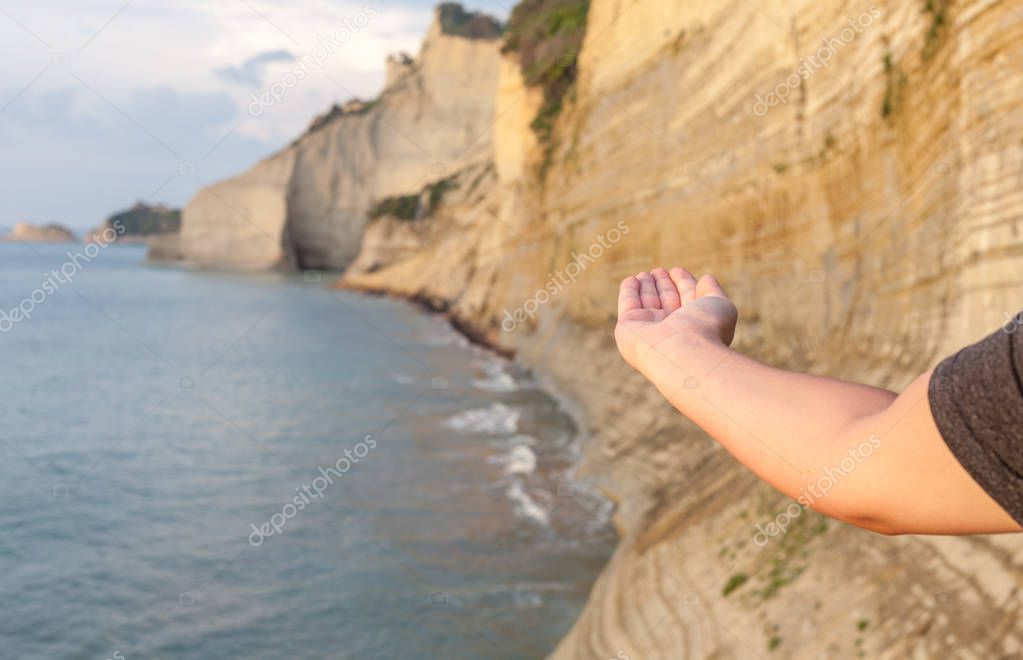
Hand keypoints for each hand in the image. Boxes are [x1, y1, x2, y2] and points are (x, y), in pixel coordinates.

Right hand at [614, 268, 737, 371]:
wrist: (684, 353)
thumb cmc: (706, 329)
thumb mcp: (720, 305)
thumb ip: (713, 291)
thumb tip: (705, 278)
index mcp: (694, 324)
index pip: (687, 299)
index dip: (683, 283)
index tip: (677, 271)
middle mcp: (671, 329)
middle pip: (665, 301)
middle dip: (662, 285)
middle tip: (659, 271)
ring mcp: (649, 329)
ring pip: (646, 302)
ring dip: (646, 286)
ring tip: (645, 273)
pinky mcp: (628, 328)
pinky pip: (628, 304)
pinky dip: (628, 291)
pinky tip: (631, 280)